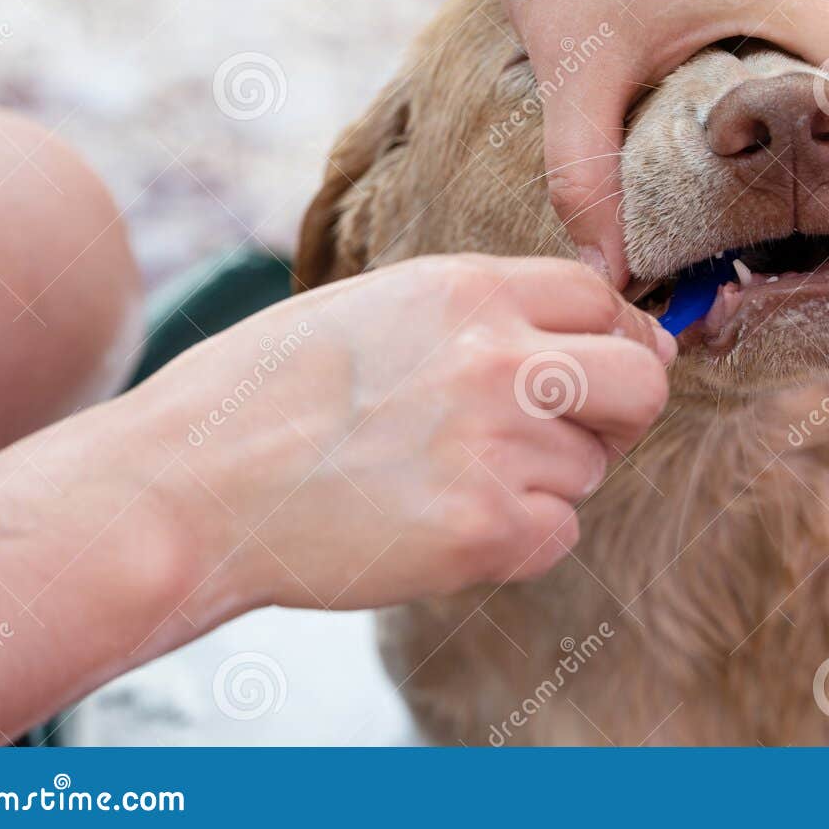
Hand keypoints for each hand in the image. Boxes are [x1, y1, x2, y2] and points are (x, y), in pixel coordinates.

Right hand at [142, 255, 673, 612]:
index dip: (615, 337)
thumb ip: (483, 311)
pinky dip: (520, 538)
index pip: (603, 300)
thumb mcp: (379, 307)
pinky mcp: (486, 532)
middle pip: (642, 381)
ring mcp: (497, 448)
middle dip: (622, 408)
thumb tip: (593, 326)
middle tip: (574, 429)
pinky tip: (445, 523)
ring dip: (545, 479)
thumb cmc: (267, 393)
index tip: (603, 364)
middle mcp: (498, 360)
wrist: (186, 487)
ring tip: (448, 476)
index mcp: (468, 291)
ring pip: (591, 468)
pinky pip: (560, 533)